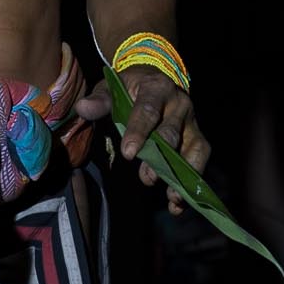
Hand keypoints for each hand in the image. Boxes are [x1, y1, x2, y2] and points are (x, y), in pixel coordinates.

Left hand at [77, 65, 209, 216]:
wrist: (155, 80)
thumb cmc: (129, 88)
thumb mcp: (111, 88)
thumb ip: (99, 100)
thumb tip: (83, 108)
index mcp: (156, 88)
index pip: (148, 110)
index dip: (139, 131)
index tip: (128, 153)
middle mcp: (179, 104)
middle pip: (172, 133)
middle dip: (160, 158)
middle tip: (147, 179)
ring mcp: (191, 122)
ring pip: (195, 149)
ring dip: (183, 175)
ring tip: (172, 197)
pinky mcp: (197, 138)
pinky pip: (199, 160)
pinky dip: (190, 183)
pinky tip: (177, 203)